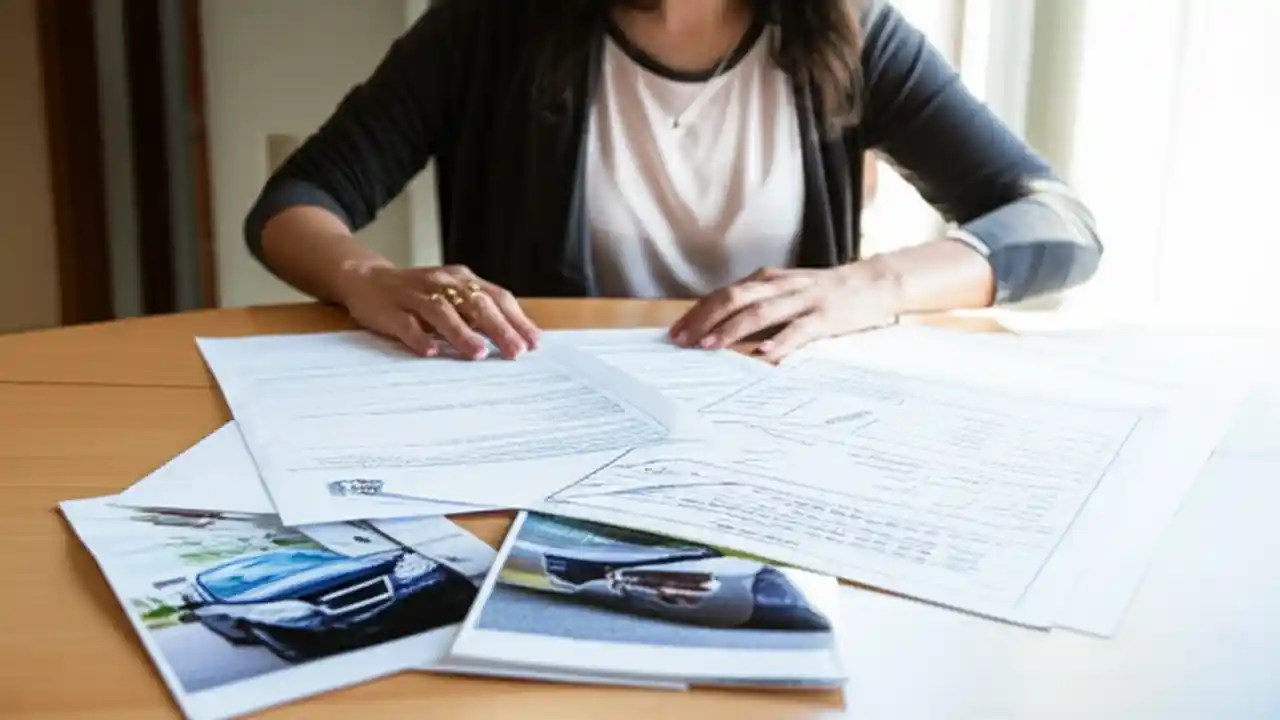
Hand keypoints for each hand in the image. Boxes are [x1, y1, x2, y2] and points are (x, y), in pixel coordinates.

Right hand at [337, 263, 539, 359]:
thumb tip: (517, 337)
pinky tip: (430, 351)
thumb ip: (480, 313)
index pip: (496, 297)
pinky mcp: (390, 310)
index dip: (516, 319)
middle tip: (515, 352)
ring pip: (442, 312)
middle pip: (475, 304)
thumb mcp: (453, 297)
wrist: (366, 279)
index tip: (533, 343)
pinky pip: (406, 324)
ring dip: (462, 333)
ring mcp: (415, 296)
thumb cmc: (419, 294)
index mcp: (462, 280)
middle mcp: (442, 283)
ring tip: (478, 353)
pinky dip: (419, 338)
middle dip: (498, 329)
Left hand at [669, 263, 900, 361]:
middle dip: (704, 319)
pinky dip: (779, 341)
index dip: (697, 312)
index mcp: (767, 280)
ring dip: (731, 330)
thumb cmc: (823, 294)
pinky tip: (763, 354)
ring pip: (760, 311)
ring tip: (709, 346)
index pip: (723, 294)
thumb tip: (720, 333)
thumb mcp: (786, 294)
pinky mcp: (824, 316)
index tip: (674, 332)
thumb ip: (757, 309)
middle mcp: (780, 286)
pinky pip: (798, 330)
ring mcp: (803, 300)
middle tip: (681, 341)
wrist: (874, 282)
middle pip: (734, 298)